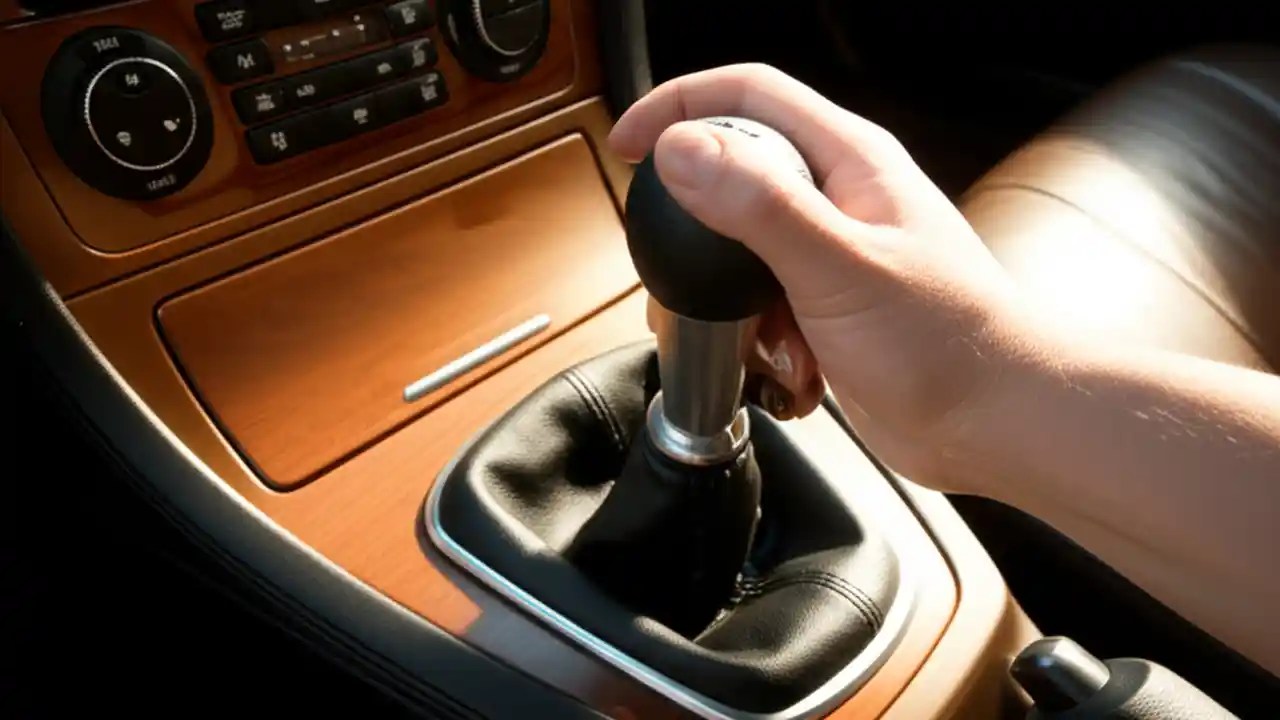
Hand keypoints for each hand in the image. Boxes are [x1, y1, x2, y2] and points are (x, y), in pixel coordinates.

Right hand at [611, 64, 1042, 489]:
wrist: (996, 423)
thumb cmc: (950, 345)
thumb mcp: (842, 267)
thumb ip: (761, 205)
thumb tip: (684, 150)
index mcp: (851, 161)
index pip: (749, 95)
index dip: (681, 105)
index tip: (631, 144)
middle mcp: (839, 197)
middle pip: (735, 172)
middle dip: (696, 224)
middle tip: (676, 264)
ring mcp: (831, 253)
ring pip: (739, 248)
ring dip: (729, 299)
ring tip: (757, 336)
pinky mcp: (825, 306)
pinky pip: (760, 303)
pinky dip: (758, 338)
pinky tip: (792, 367)